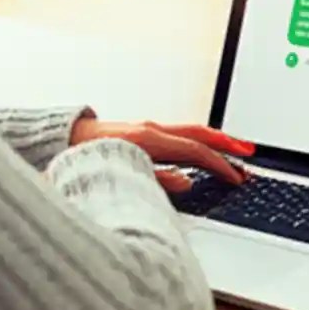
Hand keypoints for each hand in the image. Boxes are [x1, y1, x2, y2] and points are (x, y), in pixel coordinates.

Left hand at [71, 119, 253, 192]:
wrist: (58, 139)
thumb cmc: (83, 158)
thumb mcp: (120, 174)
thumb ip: (155, 180)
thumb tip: (187, 181)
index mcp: (148, 139)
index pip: (196, 151)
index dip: (220, 165)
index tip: (237, 178)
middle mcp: (150, 129)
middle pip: (200, 132)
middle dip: (227, 143)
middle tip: (250, 154)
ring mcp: (146, 128)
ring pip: (190, 131)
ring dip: (215, 140)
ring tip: (235, 151)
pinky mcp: (141, 132)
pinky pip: (178, 134)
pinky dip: (197, 142)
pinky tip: (201, 154)